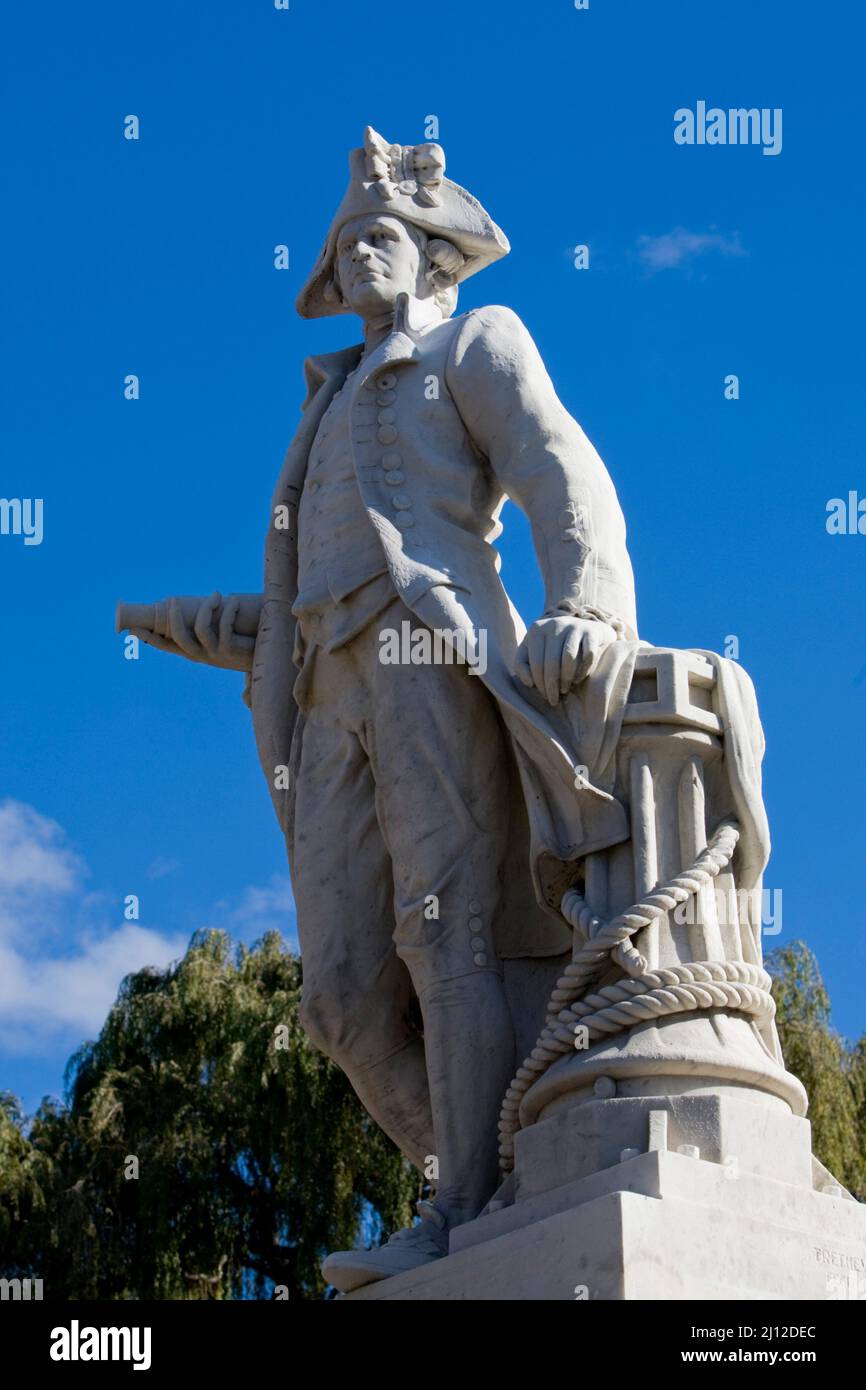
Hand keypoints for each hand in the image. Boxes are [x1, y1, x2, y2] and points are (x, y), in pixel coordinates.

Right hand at [130, 593, 254, 671]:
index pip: (167, 645)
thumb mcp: (221, 635)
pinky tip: (233, 601)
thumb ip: (210, 624)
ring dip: (207, 607)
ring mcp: (216, 653)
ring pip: (201, 629)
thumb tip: (202, 600)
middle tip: (174, 600)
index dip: (149, 638)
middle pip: (179, 638)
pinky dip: (228, 610)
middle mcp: (202, 655)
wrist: (266, 658)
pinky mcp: (231, 650)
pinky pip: (224, 626)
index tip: (131, 629)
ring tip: (217, 594)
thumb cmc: (242, 643)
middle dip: (174, 617)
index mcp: (194, 651)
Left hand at [515, 614, 616, 704]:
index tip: (544, 696)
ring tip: (565, 689)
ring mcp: (574, 625)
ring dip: (567, 679)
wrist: (585, 630)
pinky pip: (588, 655)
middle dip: (552, 686)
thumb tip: (529, 682)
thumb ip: (523, 666)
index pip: (536, 663)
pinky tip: (579, 678)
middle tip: (554, 700)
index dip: (540, 684)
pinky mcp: (592, 630)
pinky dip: (584, 670)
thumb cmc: (553, 648)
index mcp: (536, 629)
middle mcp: (554, 624)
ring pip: (569, 659)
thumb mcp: (534, 652)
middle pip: (551, 662)